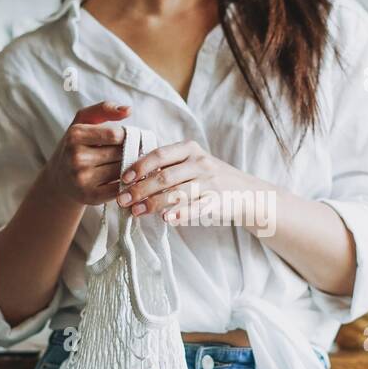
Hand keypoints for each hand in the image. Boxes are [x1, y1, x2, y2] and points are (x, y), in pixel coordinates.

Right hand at [43, 100, 131, 205]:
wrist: (59, 180)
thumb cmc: (76, 145)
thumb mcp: (83, 121)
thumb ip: (105, 109)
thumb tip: (128, 110)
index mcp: (75, 136)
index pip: (115, 135)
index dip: (127, 137)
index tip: (128, 139)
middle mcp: (76, 157)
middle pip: (120, 153)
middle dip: (130, 152)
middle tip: (133, 153)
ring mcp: (82, 179)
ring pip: (122, 171)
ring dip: (131, 168)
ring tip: (130, 165)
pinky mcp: (90, 197)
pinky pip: (119, 189)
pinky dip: (127, 184)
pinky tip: (126, 179)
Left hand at [114, 137, 253, 224]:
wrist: (245, 192)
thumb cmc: (209, 178)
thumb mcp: (191, 163)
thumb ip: (167, 166)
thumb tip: (132, 176)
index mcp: (190, 149)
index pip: (159, 155)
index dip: (139, 167)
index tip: (123, 179)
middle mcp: (200, 163)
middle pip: (164, 176)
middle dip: (140, 189)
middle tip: (123, 200)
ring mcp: (210, 182)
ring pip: (176, 193)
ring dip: (153, 203)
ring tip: (136, 212)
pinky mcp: (217, 201)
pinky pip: (196, 208)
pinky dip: (181, 214)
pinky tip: (167, 219)